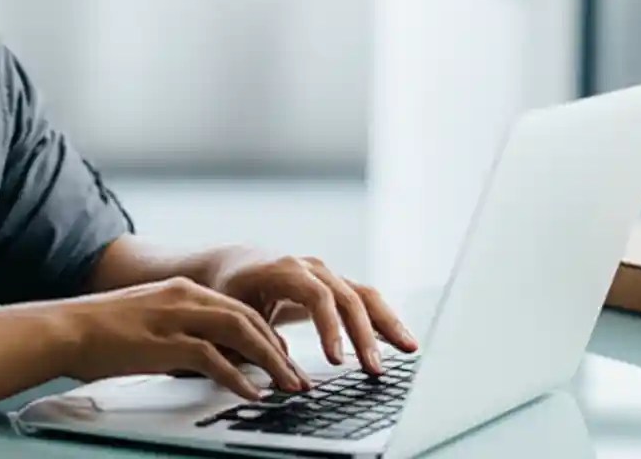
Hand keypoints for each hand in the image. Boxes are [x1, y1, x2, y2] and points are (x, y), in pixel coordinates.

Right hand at [56, 277, 312, 399]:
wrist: (65, 328)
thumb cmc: (100, 332)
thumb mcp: (149, 321)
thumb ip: (179, 331)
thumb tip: (206, 358)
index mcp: (184, 290)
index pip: (239, 309)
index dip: (267, 334)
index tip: (283, 358)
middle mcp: (186, 297)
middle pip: (248, 319)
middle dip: (278, 350)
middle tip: (297, 377)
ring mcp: (177, 318)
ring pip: (240, 334)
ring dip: (270, 362)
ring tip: (287, 386)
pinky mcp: (165, 342)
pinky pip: (213, 359)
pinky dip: (238, 377)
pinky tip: (252, 393)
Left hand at [212, 255, 418, 374]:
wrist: (233, 266)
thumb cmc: (230, 291)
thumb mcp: (234, 314)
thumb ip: (255, 341)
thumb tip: (281, 374)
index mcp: (284, 270)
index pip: (317, 296)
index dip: (330, 327)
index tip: (336, 360)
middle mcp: (311, 268)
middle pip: (347, 297)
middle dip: (364, 335)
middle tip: (374, 369)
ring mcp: (326, 275)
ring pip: (364, 295)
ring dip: (387, 323)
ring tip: (409, 350)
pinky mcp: (335, 286)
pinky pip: (364, 300)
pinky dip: (384, 320)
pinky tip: (401, 341)